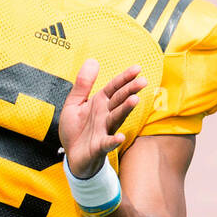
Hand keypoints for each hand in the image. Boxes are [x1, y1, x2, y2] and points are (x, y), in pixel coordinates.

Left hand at [58, 60, 146, 179]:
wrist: (73, 156)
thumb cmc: (76, 129)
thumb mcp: (74, 102)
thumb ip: (83, 83)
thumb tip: (93, 60)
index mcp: (99, 103)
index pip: (114, 87)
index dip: (124, 78)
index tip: (137, 68)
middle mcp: (105, 115)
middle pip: (119, 100)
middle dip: (130, 90)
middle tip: (143, 81)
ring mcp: (104, 130)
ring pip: (116, 118)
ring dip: (125, 110)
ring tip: (134, 100)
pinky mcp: (99, 146)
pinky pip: (107, 143)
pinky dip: (113, 140)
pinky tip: (120, 136)